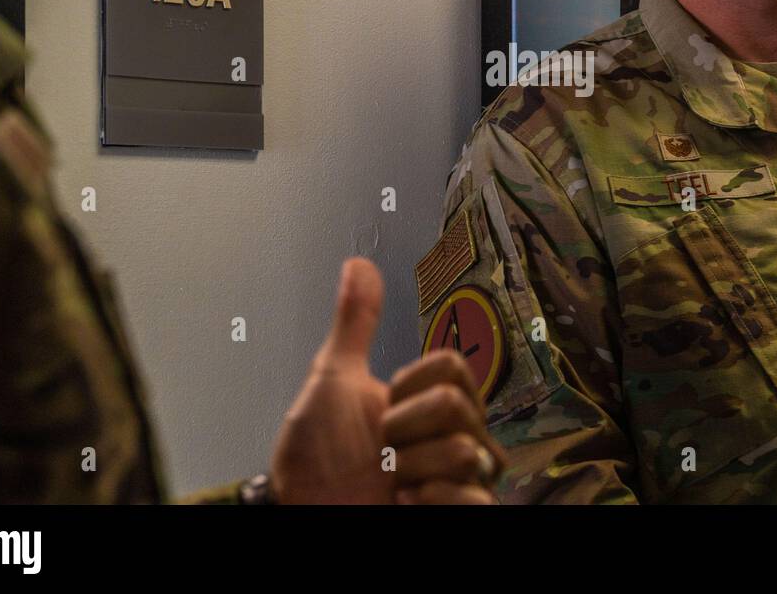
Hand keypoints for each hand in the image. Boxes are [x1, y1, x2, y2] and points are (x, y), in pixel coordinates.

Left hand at [269, 257, 506, 503]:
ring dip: (410, 470)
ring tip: (391, 485)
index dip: (408, 386)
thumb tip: (359, 263)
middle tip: (380, 449)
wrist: (302, 512)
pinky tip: (408, 504)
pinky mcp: (464, 510)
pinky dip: (434, 501)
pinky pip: (475, 498)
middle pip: (455, 405)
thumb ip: (355, 323)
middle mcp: (457, 437)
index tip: (381, 407)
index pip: (452, 366)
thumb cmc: (316, 457)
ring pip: (462, 451)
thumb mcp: (332, 380)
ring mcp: (462, 478)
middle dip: (401, 429)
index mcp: (434, 402)